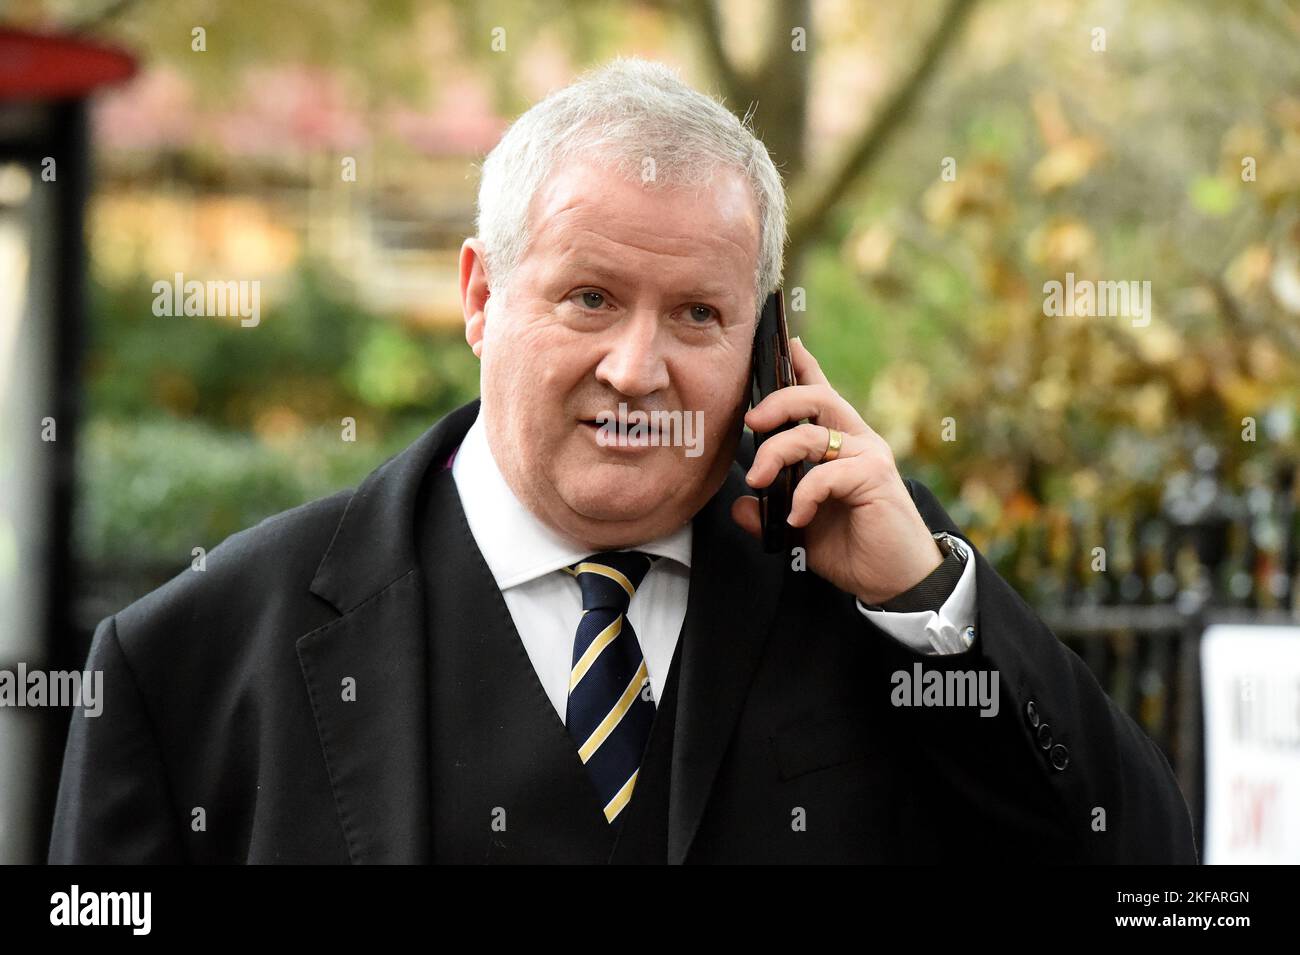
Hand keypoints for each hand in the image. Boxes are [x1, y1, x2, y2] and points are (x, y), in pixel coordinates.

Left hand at [731, 338, 944, 604]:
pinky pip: (826, 473)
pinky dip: (803, 495)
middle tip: (750, 424)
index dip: (804, 365)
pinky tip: (795, 519)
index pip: (821, 394)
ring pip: (811, 434)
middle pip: (814, 399)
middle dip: (776, 403)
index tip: (785, 342)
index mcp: (842, 443)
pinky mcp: (875, 476)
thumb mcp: (802, 529)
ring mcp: (868, 455)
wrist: (895, 582)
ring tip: (758, 481)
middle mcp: (858, 440)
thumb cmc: (855, 550)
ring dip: (775, 454)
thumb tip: (739, 506)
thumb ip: (771, 512)